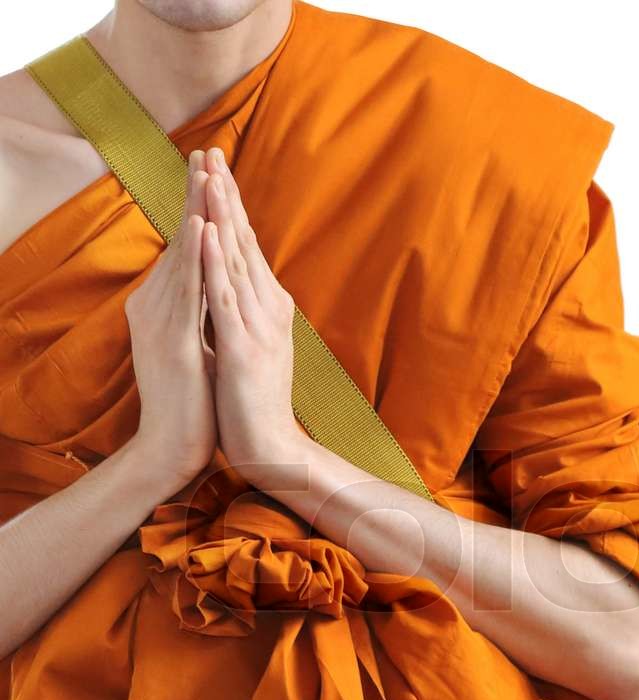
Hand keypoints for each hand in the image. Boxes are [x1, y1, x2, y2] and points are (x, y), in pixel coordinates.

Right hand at [124, 150, 217, 488]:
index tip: (212, 171)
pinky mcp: (173, 341)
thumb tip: (209, 288)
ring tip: (204, 171)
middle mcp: (156, 307)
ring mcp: (162, 323)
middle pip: (181, 240)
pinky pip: (188, 291)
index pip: (185, 248)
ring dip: (195, 211)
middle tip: (206, 150)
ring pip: (183, 256)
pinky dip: (195, 257)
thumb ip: (195, 314)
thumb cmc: (190, 402)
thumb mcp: (193, 346)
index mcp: (164, 308)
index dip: (199, 208)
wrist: (173, 449)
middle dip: (195, 195)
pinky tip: (203, 226)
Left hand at [198, 146, 301, 471]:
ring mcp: (257, 326)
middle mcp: (268, 307)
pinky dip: (216, 264)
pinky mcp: (243, 347)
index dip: (230, 205)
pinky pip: (225, 298)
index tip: (215, 167)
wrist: (271, 447)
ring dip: (223, 217)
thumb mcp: (248, 345)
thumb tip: (229, 282)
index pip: (245, 245)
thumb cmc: (253, 401)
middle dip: (227, 195)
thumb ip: (242, 311)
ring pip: (236, 261)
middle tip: (213, 151)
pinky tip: (206, 235)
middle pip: (243, 241)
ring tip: (211, 178)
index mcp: (267, 306)